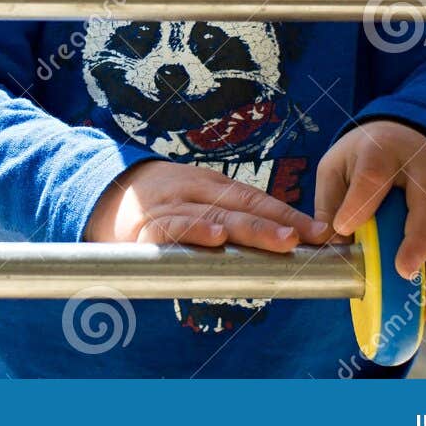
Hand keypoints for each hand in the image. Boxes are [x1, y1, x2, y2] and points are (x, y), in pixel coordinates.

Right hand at [86, 158, 332, 249]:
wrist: (104, 193)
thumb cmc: (162, 204)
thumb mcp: (197, 200)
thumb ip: (231, 217)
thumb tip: (283, 240)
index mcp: (211, 184)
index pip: (255, 198)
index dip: (288, 214)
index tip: (321, 233)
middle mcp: (193, 191)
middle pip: (239, 205)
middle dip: (275, 222)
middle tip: (305, 237)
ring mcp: (170, 207)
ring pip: (213, 216)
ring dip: (248, 229)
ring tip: (279, 240)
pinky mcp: (145, 228)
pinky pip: (172, 229)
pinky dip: (195, 233)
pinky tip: (215, 240)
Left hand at [314, 120, 425, 324]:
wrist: (409, 136)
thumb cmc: (366, 157)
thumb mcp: (338, 167)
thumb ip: (331, 203)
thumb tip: (329, 244)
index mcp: (382, 152)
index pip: (373, 175)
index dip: (361, 202)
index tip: (345, 229)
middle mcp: (424, 170)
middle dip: (420, 243)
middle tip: (404, 276)